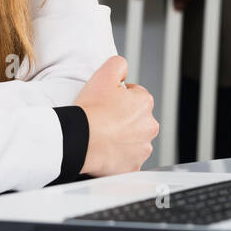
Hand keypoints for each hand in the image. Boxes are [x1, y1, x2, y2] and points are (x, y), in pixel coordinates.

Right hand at [74, 55, 158, 175]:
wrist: (81, 140)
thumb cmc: (91, 111)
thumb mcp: (103, 74)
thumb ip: (118, 64)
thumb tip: (123, 68)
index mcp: (145, 103)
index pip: (135, 95)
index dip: (118, 96)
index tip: (106, 102)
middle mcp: (150, 126)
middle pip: (136, 118)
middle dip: (123, 118)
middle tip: (103, 118)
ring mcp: (143, 148)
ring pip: (133, 139)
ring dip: (122, 137)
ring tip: (102, 135)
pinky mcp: (133, 166)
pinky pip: (127, 160)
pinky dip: (118, 156)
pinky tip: (105, 150)